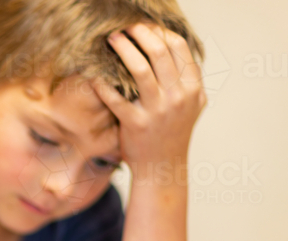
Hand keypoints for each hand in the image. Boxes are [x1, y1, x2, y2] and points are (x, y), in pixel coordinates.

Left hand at [91, 23, 205, 172]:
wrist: (163, 167)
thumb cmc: (174, 132)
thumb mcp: (193, 104)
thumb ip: (190, 78)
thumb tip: (178, 48)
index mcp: (192, 88)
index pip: (178, 47)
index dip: (160, 31)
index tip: (145, 26)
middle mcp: (177, 96)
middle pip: (158, 51)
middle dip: (139, 33)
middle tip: (124, 27)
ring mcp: (157, 110)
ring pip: (139, 68)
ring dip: (123, 48)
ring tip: (111, 39)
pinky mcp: (135, 124)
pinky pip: (115, 98)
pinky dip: (103, 83)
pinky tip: (94, 74)